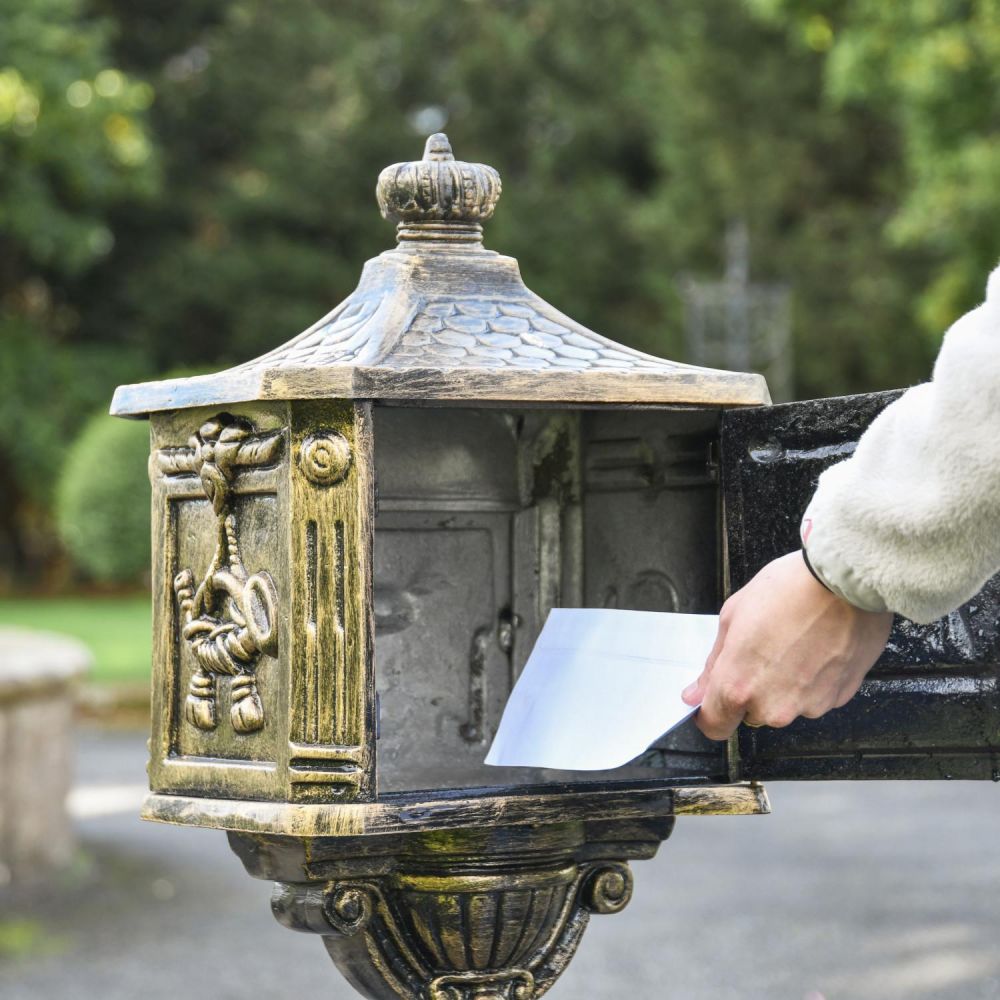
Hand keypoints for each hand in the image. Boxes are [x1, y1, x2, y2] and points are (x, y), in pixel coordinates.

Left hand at [681, 551, 893, 739]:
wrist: (845, 581)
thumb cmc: (790, 590)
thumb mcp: (733, 616)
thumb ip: (713, 664)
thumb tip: (697, 692)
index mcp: (739, 686)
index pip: (715, 726)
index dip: (710, 714)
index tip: (711, 702)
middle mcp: (773, 706)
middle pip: (752, 713)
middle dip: (751, 690)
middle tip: (761, 651)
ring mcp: (809, 706)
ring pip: (785, 705)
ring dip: (784, 684)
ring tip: (793, 643)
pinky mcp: (838, 699)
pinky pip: (815, 697)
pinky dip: (813, 680)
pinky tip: (815, 648)